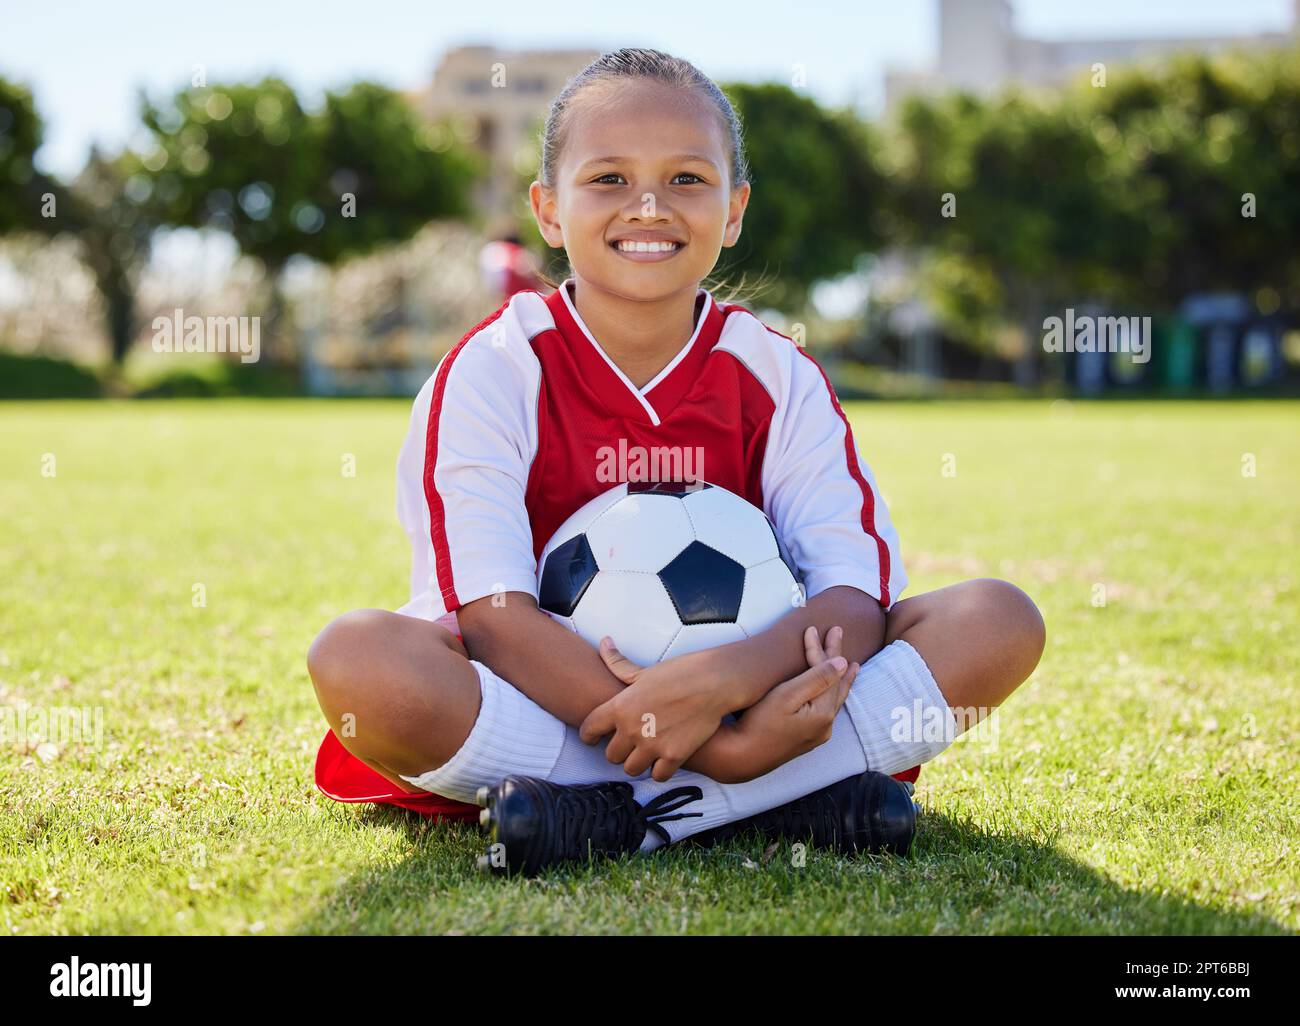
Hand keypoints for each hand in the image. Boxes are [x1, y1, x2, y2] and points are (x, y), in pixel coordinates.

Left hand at [578, 637, 735, 782]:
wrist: (714, 682)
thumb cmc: (679, 672)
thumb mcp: (644, 670)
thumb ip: (618, 663)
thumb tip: (604, 642)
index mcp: (620, 706)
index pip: (589, 730)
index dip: (588, 736)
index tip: (593, 739)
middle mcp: (632, 728)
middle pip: (611, 756)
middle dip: (618, 751)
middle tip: (629, 744)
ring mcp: (652, 745)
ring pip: (631, 769)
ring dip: (637, 762)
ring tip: (645, 753)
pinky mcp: (674, 756)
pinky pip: (657, 776)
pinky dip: (660, 770)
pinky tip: (664, 760)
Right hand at [723, 625, 858, 782]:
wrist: (741, 757)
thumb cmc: (759, 724)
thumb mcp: (786, 696)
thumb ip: (816, 678)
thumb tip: (843, 663)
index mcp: (823, 714)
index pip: (826, 672)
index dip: (820, 648)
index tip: (812, 628)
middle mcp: (825, 726)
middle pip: (836, 684)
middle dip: (837, 658)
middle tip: (839, 633)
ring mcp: (817, 735)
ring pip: (834, 699)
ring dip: (840, 679)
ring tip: (852, 667)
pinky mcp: (806, 739)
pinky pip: (826, 710)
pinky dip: (830, 694)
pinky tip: (831, 693)